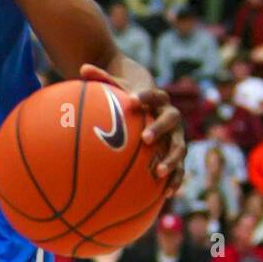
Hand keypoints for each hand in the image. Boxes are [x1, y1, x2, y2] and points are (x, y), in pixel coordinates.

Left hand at [79, 64, 185, 194]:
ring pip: (179, 147)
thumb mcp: (117, 87)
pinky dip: (175, 179)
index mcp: (158, 99)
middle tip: (144, 138)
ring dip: (171, 159)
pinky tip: (167, 194)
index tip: (133, 100)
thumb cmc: (129, 98)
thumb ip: (102, 78)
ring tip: (159, 172)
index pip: (155, 95)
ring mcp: (176, 136)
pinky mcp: (176, 153)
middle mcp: (171, 116)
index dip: (146, 97)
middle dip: (159, 128)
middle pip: (171, 120)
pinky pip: (179, 168)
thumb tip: (82, 67)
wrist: (152, 106)